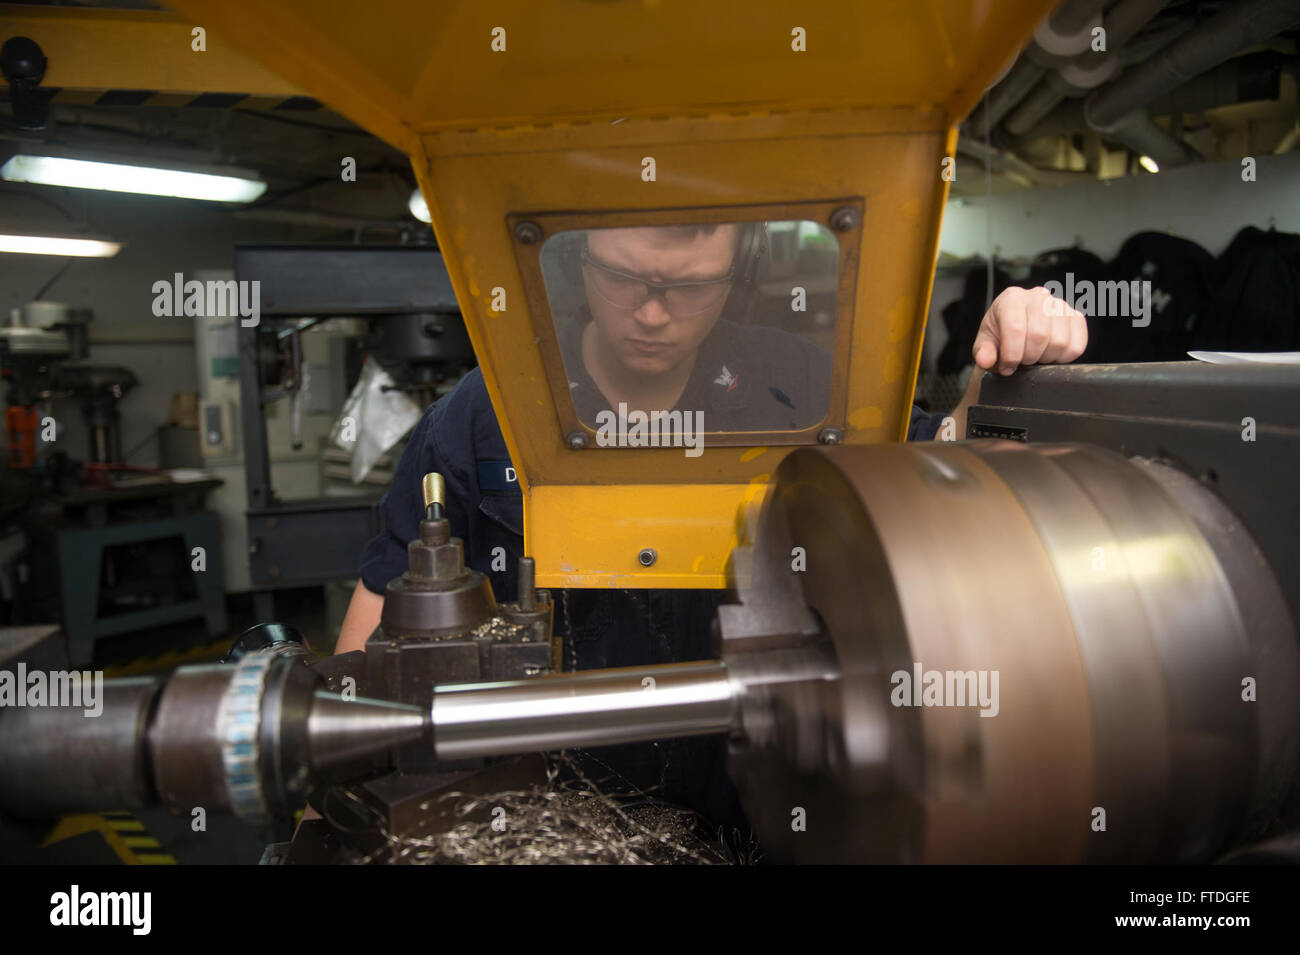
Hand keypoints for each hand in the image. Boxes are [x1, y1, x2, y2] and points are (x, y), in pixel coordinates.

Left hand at [971, 286, 1087, 375]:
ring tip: (1035, 357)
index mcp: (1011, 299)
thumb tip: (985, 360)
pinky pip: (1077, 345)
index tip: (1007, 367)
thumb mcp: (985, 344)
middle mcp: (1038, 296)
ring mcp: (1060, 305)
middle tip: (1022, 362)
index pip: (1015, 328)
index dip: (1011, 355)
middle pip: (1039, 335)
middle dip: (1028, 357)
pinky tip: (1049, 355)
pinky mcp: (1076, 317)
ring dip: (1046, 358)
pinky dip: (1063, 358)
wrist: (1015, 331)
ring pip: (1060, 341)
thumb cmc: (999, 336)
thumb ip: (983, 352)